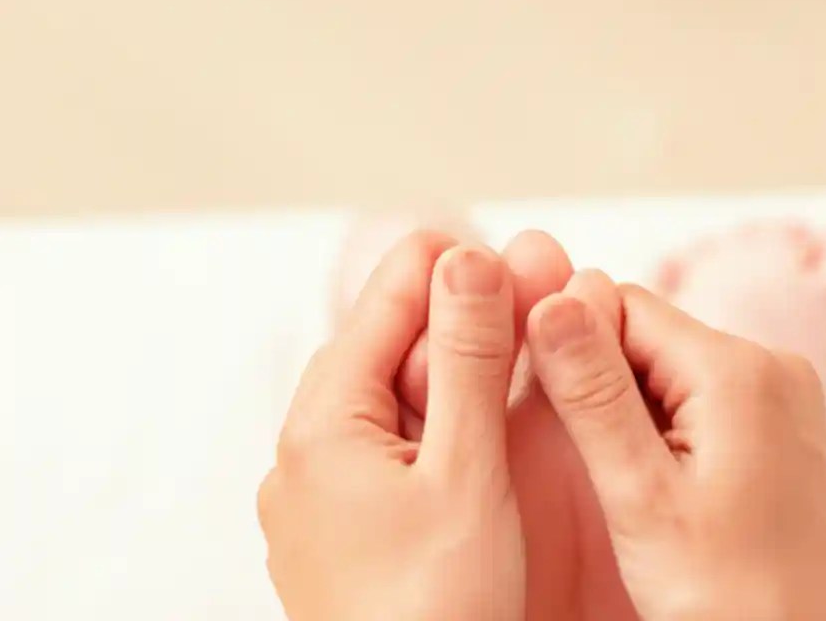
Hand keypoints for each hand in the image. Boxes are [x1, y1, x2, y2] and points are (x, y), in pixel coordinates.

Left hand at [258, 232, 524, 620]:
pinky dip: (436, 423)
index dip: (441, 266)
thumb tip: (469, 263)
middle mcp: (303, 457)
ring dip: (449, 368)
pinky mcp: (344, 533)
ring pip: (387, 402)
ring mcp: (319, 499)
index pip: (381, 308)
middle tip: (522, 287)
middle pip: (381, 351)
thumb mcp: (465, 470)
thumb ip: (467, 361)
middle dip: (454, 315)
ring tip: (511, 344)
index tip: (493, 240)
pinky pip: (387, 451)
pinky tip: (476, 422)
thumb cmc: (437, 610)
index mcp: (320, 428)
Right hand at [526, 283, 825, 620]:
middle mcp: (772, 368)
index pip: (622, 303)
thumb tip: (552, 301)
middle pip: (646, 335)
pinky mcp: (779, 433)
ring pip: (667, 372)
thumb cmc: (737, 602)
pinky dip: (664, 436)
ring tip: (633, 492)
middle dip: (601, 386)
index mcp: (740, 370)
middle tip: (595, 468)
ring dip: (630, 417)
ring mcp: (781, 401)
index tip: (549, 409)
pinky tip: (662, 495)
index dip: (571, 346)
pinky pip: (699, 403)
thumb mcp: (643, 498)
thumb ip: (593, 395)